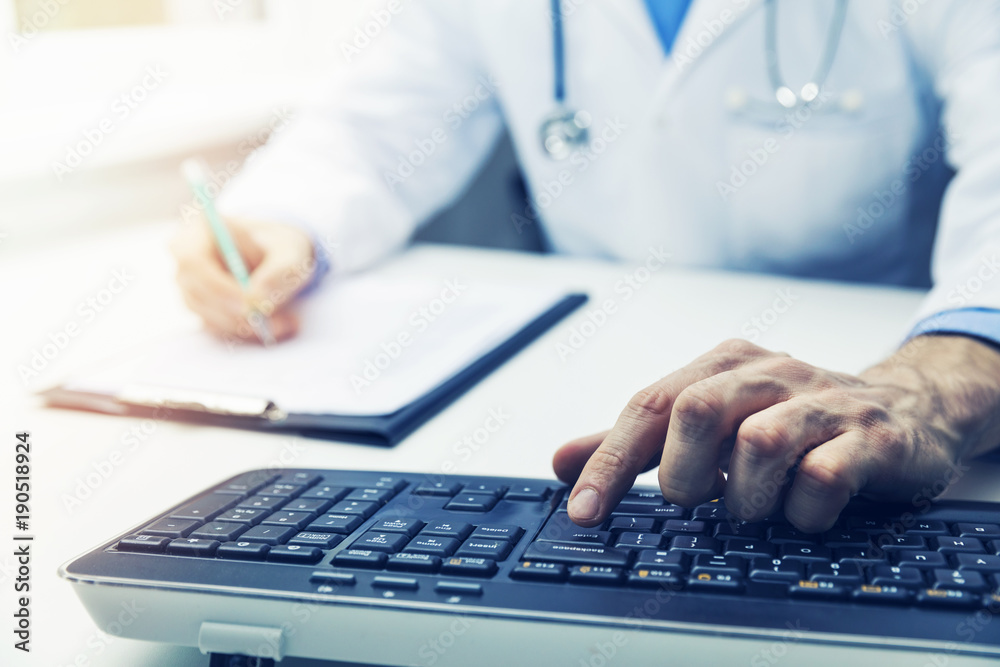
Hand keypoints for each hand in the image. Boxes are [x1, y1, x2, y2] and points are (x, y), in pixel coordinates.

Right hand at [171, 218, 316, 342]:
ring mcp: (192, 288)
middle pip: (195, 294)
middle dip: (233, 314)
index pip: (192, 261)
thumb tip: (257, 299)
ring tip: (285, 324)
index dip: (217, 287)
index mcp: (200, 232)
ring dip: (244, 326)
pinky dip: (247, 332)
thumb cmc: (280, 246)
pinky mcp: (204, 310)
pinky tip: (277, 326)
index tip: (247, 305)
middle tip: (267, 323)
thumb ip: (279, 271)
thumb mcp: (290, 251)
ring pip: (207, 316)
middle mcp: (188, 261)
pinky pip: (219, 328)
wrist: (281, 258)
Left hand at [553, 336, 999, 531]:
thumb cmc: (791, 421)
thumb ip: (638, 442)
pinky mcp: (873, 437)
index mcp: (723, 365)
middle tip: (698, 500)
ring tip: (755, 508)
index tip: (582, 512)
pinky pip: (824, 478)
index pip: (648, 406)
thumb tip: (561, 461)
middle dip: (684, 474)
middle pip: (696, 411)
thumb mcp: (711, 424)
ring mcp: (825, 402)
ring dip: (745, 498)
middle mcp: (770, 373)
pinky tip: (802, 512)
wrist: (904, 410)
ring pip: (759, 444)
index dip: (609, 461)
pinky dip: (802, 510)